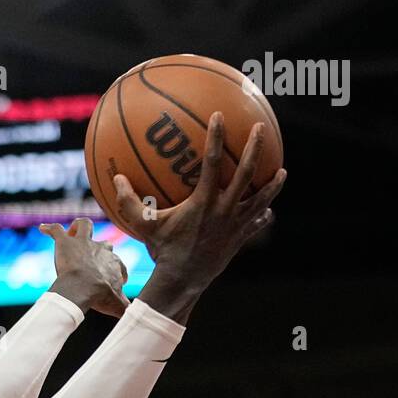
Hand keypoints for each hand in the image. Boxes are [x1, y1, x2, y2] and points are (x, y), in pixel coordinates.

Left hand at [40, 217, 128, 317]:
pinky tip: (43, 229)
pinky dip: (50, 229)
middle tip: (90, 261)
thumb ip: (125, 308)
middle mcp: (100, 249)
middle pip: (103, 244)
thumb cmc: (99, 296)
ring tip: (72, 235)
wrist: (82, 287)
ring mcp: (82, 243)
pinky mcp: (66, 242)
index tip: (113, 282)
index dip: (116, 272)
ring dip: (78, 229)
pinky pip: (57, 229)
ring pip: (84, 226)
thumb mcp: (116, 304)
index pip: (117, 263)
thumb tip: (132, 314)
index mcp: (113, 262)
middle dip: (99, 250)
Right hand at [114, 113, 286, 314]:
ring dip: (272, 185)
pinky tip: (267, 210)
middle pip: (246, 173)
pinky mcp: (238, 240)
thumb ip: (129, 202)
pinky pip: (254, 225)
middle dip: (254, 149)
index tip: (219, 115)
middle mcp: (224, 210)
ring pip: (260, 200)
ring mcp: (234, 226)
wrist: (181, 282)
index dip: (215, 136)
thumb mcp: (143, 226)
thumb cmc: (162, 252)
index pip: (211, 161)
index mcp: (203, 202)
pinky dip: (261, 216)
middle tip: (260, 129)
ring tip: (282, 171)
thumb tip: (115, 178)